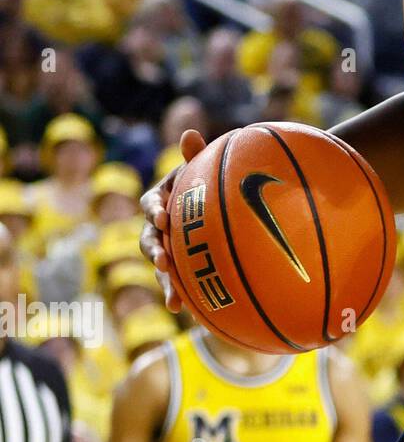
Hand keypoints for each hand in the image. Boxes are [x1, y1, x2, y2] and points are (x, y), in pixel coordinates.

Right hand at [138, 129, 206, 313]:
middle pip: (148, 239)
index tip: (163, 216)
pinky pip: (176, 281)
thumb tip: (190, 133)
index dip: (155, 209)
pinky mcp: (179, 265)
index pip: (150, 204)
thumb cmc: (205, 181)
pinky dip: (178, 294)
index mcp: (161, 199)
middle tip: (164, 259)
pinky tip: (183, 309)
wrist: (216, 204)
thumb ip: (195, 155)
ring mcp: (167, 247)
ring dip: (164, 280)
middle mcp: (158, 225)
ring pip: (160, 265)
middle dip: (154, 251)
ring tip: (172, 297)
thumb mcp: (201, 168)